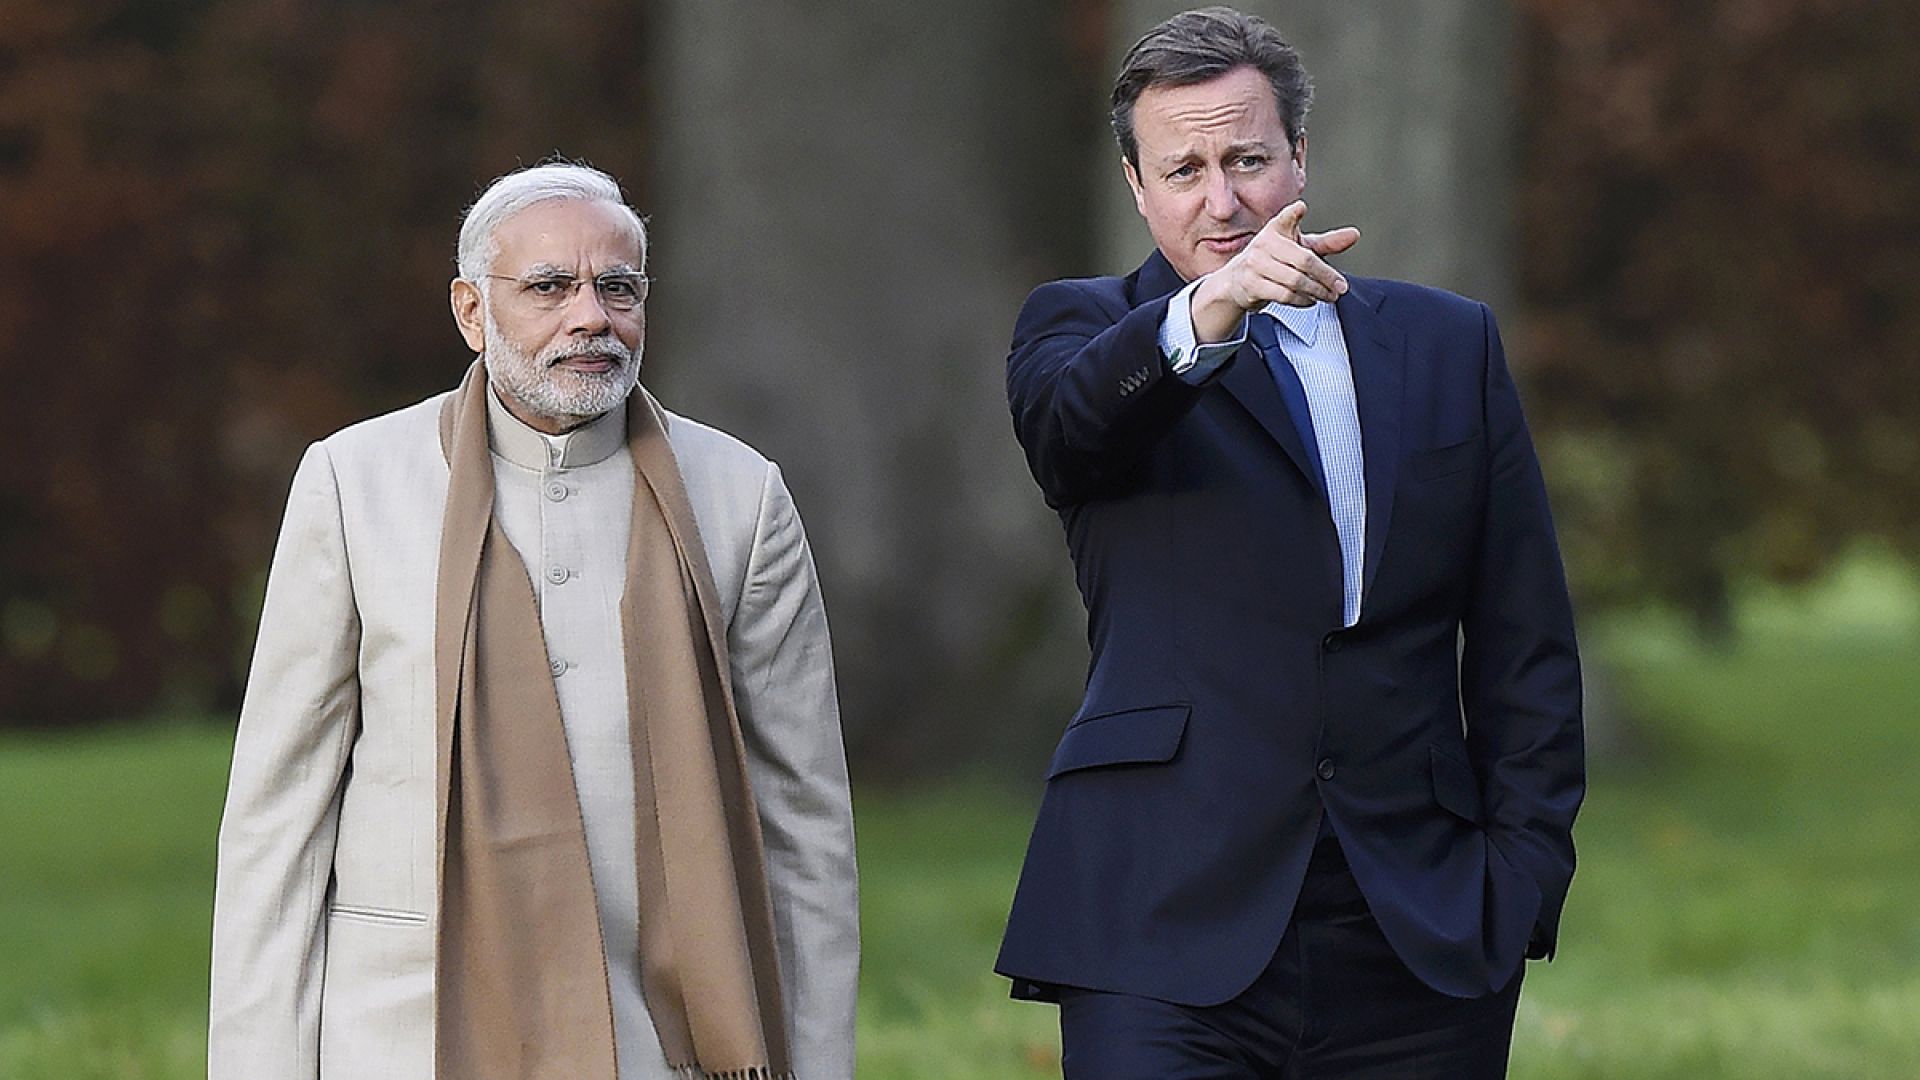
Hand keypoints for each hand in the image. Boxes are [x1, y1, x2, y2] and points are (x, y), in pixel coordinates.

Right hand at [1191, 202, 1359, 340]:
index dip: (1292, 214)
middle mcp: (1264, 244)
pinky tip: (1311, 300)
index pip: (1285, 218)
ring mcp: (1256, 265)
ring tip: (1329, 295)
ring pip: (1295, 281)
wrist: (1236, 281)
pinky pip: (1284, 295)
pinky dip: (1302, 300)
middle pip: (1303, 260)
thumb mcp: (1299, 247)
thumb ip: (1327, 243)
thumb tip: (1354, 235)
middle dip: (1326, 276)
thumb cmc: (1273, 260)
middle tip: (1341, 286)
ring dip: (1317, 291)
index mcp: (1276, 229)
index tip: (1301, 209)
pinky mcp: (1252, 285)